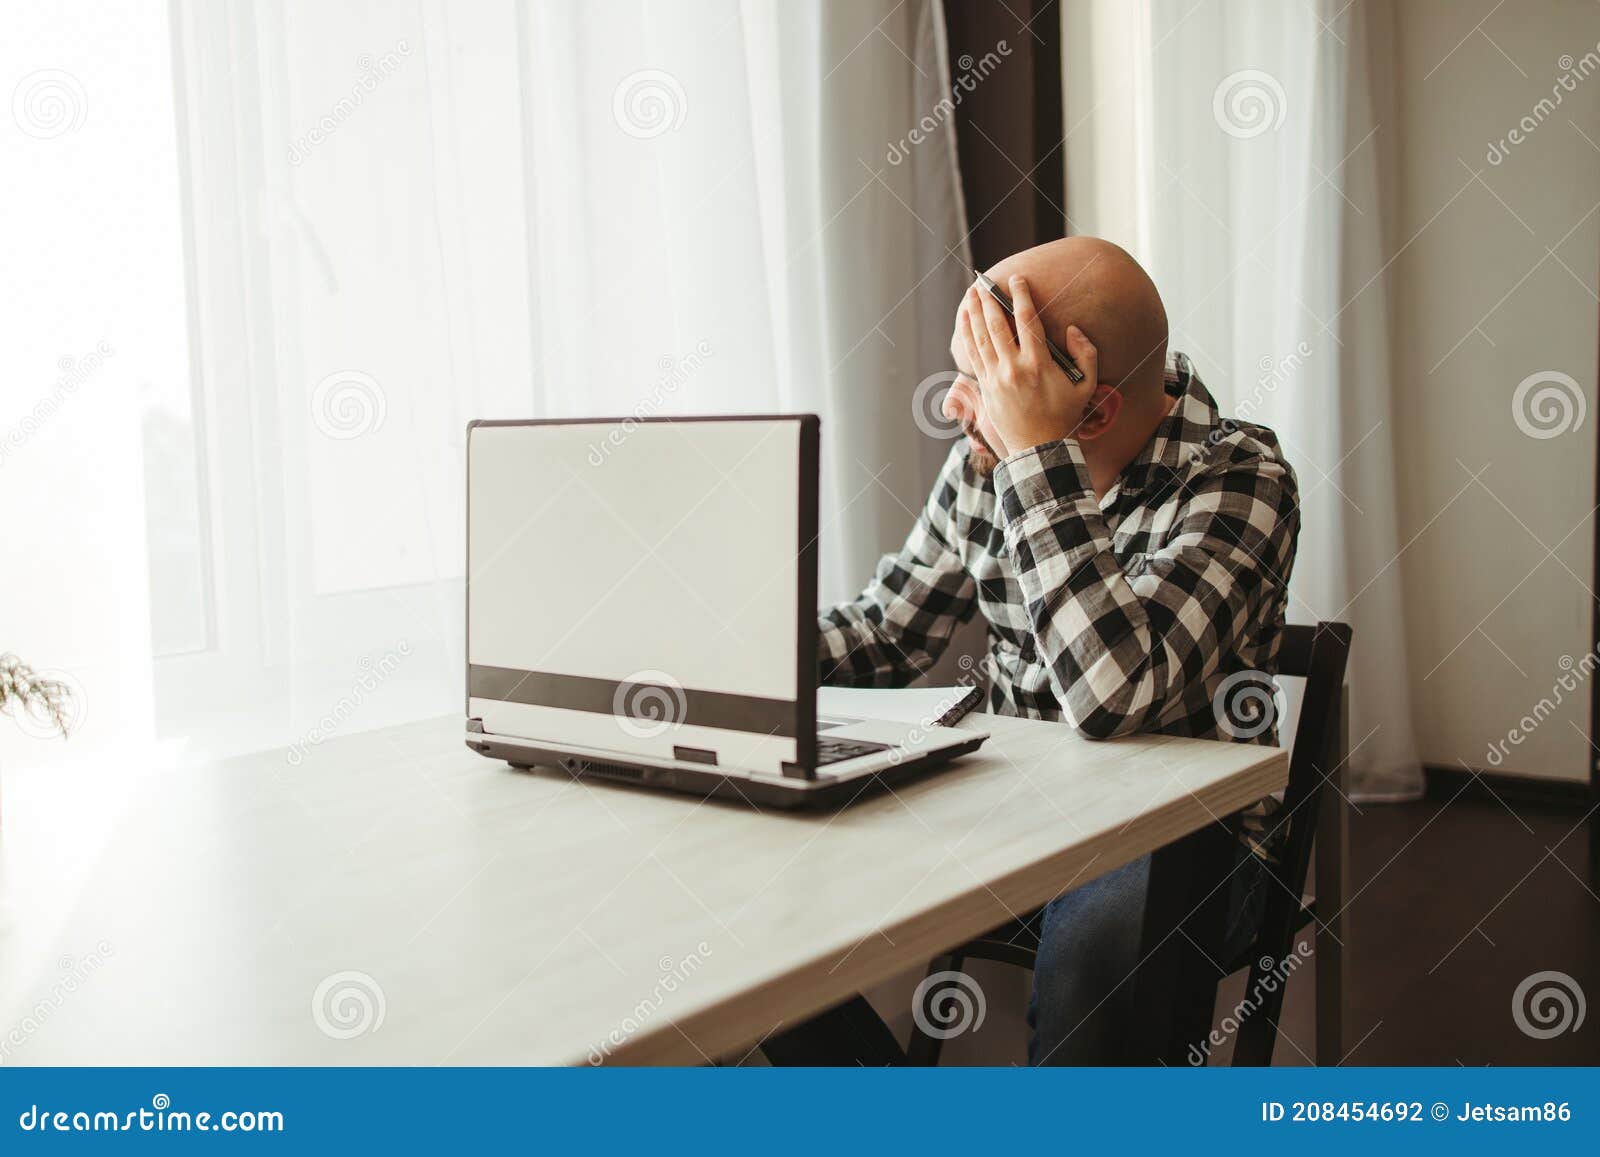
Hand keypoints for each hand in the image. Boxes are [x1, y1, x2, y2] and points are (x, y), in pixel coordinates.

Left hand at [956, 276, 1099, 453]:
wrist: (1039, 449)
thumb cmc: (1065, 416)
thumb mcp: (1086, 386)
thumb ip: (1086, 353)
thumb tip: (1072, 329)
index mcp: (1039, 364)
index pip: (1027, 320)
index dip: (1021, 296)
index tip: (1017, 279)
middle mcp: (1014, 368)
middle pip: (997, 325)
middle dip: (989, 299)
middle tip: (984, 281)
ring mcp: (996, 378)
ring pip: (981, 337)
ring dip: (975, 312)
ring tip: (972, 293)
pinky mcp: (986, 387)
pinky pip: (973, 355)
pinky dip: (968, 334)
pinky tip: (965, 319)